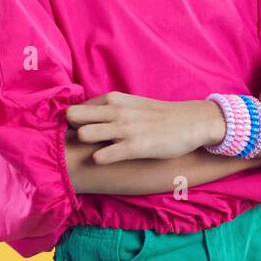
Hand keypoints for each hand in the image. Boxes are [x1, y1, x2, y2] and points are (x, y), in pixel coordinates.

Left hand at [66, 91, 219, 163]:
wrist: (191, 122)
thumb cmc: (160, 117)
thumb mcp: (132, 105)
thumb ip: (111, 109)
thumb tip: (89, 117)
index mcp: (113, 99)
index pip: (76, 106)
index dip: (73, 122)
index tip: (75, 132)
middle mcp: (115, 111)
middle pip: (72, 116)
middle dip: (69, 130)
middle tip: (77, 144)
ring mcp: (124, 129)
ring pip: (85, 134)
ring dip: (83, 145)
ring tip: (91, 153)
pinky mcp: (134, 147)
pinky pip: (103, 155)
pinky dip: (99, 159)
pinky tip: (105, 161)